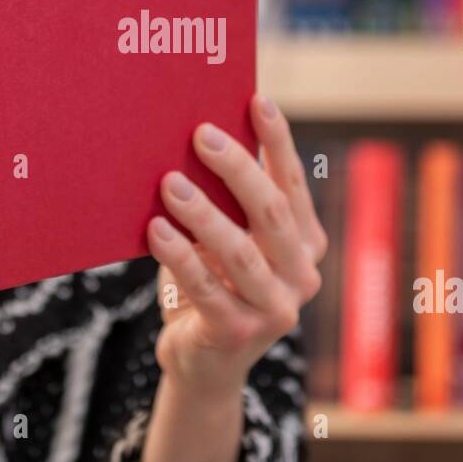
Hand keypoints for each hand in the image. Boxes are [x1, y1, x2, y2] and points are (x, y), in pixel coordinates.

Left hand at [147, 93, 326, 394]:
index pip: (292, 183)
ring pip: (241, 251)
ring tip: (170, 182)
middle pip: (271, 212)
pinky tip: (156, 230)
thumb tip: (197, 136)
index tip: (255, 99)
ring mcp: (275, 309)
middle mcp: (301, 275)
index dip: (277, 140)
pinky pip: (206, 289)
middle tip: (201, 134)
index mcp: (305, 242)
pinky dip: (180, 257)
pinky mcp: (239, 334)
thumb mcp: (226, 239)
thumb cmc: (212, 283)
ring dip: (203, 213)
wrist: (202, 361)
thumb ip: (227, 202)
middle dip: (237, 168)